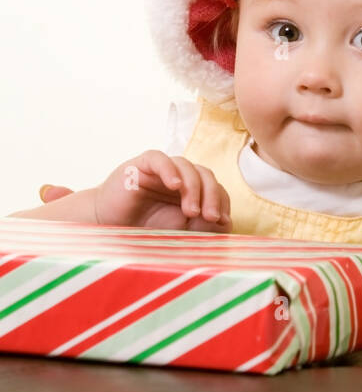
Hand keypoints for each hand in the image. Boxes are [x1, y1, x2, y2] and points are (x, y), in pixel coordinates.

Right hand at [93, 152, 231, 230]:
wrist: (105, 228)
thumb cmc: (142, 230)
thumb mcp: (177, 233)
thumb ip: (200, 227)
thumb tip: (225, 222)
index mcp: (191, 191)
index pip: (215, 188)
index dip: (222, 203)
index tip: (222, 222)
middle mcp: (179, 177)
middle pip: (205, 175)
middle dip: (212, 196)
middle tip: (212, 217)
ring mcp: (161, 169)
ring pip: (187, 167)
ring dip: (194, 189)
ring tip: (191, 212)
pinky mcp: (141, 165)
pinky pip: (160, 159)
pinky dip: (170, 170)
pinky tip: (175, 186)